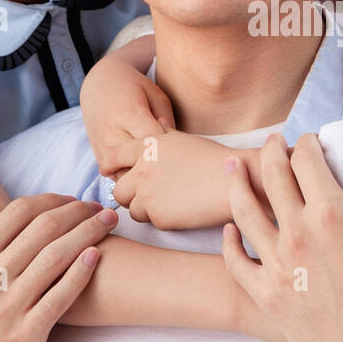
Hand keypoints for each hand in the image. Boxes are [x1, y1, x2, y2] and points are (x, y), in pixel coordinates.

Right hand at [0, 170, 119, 341]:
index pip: (20, 212)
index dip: (52, 199)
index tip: (72, 199)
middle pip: (44, 229)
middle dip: (78, 211)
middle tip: (100, 207)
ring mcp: (8, 307)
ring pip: (57, 257)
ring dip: (89, 233)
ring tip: (109, 223)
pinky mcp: (26, 335)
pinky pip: (61, 297)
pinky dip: (81, 273)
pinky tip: (97, 256)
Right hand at [79, 54, 173, 178]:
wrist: (99, 85)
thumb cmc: (135, 88)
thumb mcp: (157, 95)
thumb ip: (168, 120)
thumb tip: (176, 148)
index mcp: (130, 113)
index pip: (155, 143)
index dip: (172, 149)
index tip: (182, 149)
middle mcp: (113, 133)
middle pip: (141, 163)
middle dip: (160, 166)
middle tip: (175, 164)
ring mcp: (103, 147)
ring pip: (128, 176)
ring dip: (145, 176)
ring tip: (160, 170)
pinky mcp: (99, 156)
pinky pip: (117, 178)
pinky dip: (132, 178)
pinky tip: (144, 170)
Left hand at [110, 130, 246, 229]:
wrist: (233, 183)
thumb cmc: (214, 159)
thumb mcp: (185, 140)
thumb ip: (164, 133)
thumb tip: (157, 120)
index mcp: (148, 146)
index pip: (113, 156)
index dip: (110, 165)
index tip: (110, 171)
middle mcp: (143, 169)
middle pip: (118, 189)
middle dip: (129, 194)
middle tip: (143, 196)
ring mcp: (148, 195)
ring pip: (131, 208)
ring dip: (143, 209)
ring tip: (165, 204)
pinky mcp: (158, 217)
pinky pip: (150, 221)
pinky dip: (160, 219)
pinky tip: (178, 211)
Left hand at [220, 132, 342, 341]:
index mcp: (330, 212)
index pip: (307, 160)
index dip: (309, 143)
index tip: (312, 141)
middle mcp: (297, 234)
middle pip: (272, 177)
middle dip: (272, 152)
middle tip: (274, 142)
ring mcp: (278, 266)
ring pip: (244, 213)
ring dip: (236, 183)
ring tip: (232, 167)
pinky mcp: (269, 296)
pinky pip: (236, 263)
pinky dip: (229, 241)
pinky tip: (229, 229)